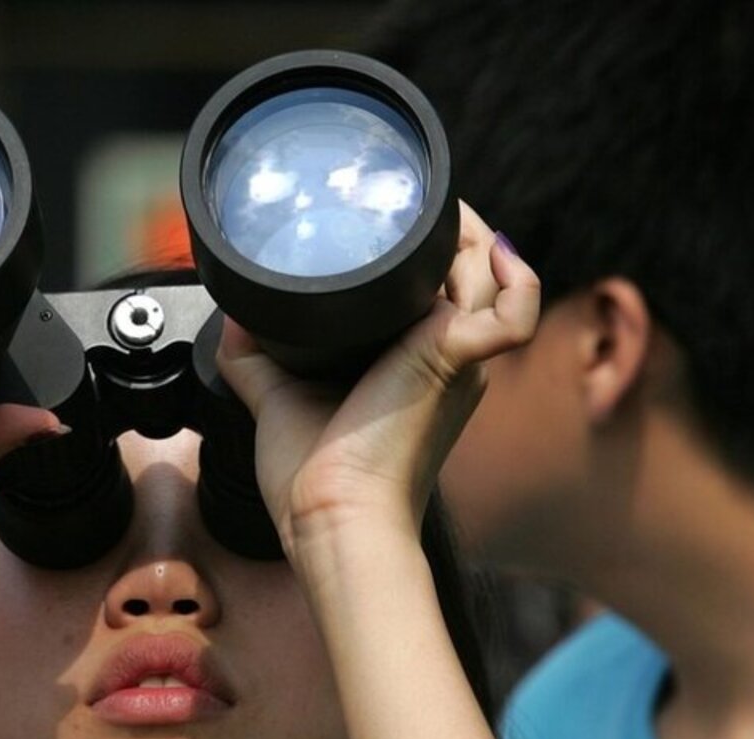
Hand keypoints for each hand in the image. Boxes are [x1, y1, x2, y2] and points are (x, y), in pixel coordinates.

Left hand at [216, 202, 539, 559]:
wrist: (330, 521)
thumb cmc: (316, 482)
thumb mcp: (279, 400)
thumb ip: (257, 356)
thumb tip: (235, 314)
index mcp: (421, 367)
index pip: (441, 288)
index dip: (427, 248)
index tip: (385, 220)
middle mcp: (452, 360)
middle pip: (473, 267)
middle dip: (450, 226)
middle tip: (401, 201)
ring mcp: (460, 361)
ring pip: (494, 272)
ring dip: (471, 232)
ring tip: (430, 207)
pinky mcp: (455, 361)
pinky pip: (512, 314)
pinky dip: (518, 281)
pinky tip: (492, 250)